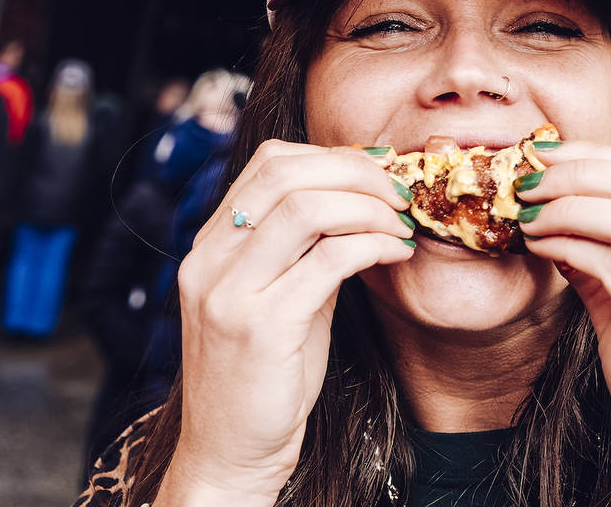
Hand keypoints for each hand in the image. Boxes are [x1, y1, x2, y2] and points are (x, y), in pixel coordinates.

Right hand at [157, 141, 414, 505]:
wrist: (230, 453)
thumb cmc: (264, 376)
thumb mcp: (278, 296)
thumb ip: (305, 247)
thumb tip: (364, 198)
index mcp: (209, 245)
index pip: (268, 163)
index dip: (332, 156)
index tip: (379, 172)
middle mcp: (209, 261)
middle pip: (285, 173)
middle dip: (356, 173)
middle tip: (399, 193)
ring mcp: (229, 293)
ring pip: (306, 208)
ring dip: (369, 208)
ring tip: (401, 226)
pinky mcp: (261, 328)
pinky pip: (328, 260)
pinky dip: (372, 245)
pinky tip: (395, 255)